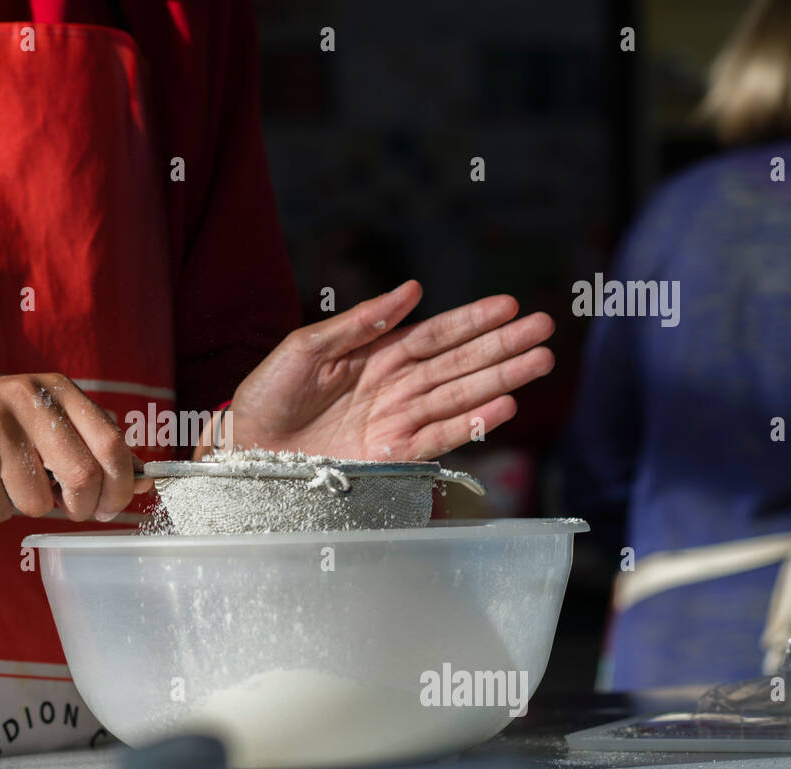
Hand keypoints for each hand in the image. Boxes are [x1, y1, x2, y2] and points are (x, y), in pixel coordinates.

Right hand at [0, 370, 148, 521]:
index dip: (121, 484)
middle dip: (82, 507)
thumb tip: (146, 479)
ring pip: (38, 501)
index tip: (114, 505)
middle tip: (73, 511)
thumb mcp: (45, 416)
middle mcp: (27, 401)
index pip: (110, 443)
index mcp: (55, 389)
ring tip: (9, 483)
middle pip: (81, 476)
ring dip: (29, 506)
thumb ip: (93, 442)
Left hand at [218, 280, 554, 459]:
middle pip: (459, 363)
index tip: (510, 304)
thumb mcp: (305, 347)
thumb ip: (360, 322)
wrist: (244, 450)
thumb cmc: (268, 395)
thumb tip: (413, 289)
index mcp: (376, 357)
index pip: (435, 334)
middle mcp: (394, 388)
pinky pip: (440, 437)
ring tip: (541, 361)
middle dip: (503, 345)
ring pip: (460, 396)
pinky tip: (505, 405)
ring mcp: (396, 422)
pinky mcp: (391, 456)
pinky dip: (472, 422)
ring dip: (501, 379)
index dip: (472, 319)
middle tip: (546, 328)